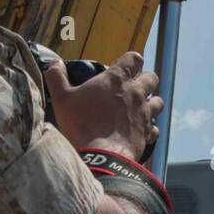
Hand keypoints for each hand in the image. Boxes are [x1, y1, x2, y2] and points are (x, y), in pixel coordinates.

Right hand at [45, 52, 162, 161]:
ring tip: (140, 108)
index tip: (125, 66)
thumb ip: (56, 77)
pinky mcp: (147, 133)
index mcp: (117, 79)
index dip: (132, 60)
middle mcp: (135, 93)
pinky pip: (155, 128)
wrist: (100, 155)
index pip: (134, 58)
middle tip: (133, 88)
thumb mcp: (61, 98)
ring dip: (152, 102)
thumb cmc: (81, 123)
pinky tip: (140, 131)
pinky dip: (149, 128)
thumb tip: (54, 63)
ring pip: (158, 102)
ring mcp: (144, 113)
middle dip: (145, 80)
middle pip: (152, 78)